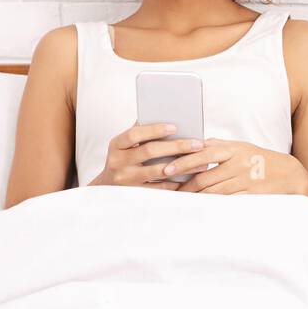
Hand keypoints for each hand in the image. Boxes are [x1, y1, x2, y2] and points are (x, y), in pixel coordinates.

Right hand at [88, 122, 203, 189]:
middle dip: (177, 146)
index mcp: (116, 145)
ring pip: (159, 171)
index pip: (135, 134)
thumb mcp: (124, 145)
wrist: (106, 188)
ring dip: (183, 166)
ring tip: (201, 162)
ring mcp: (126, 179)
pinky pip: (160, 188)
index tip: (175, 127)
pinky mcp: (135, 193)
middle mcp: (118, 161)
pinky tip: (191, 177)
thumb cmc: (123, 159)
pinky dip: (176, 182)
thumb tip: (167, 115)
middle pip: (150, 151)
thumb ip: (141, 132)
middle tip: (198, 144)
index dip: (155, 130)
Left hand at [160, 139, 307, 196]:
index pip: (202, 154)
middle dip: (184, 185)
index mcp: (234, 149)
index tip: (167, 168)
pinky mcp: (250, 195)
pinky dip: (211, 205)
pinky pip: (226, 202)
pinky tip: (201, 207)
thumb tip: (196, 143)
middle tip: (169, 190)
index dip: (183, 162)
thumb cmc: (262, 159)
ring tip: (181, 200)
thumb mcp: (243, 147)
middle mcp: (239, 163)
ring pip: (212, 192)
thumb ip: (220, 146)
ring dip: (194, 198)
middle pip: (204, 177)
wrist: (290, 175)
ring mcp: (245, 181)